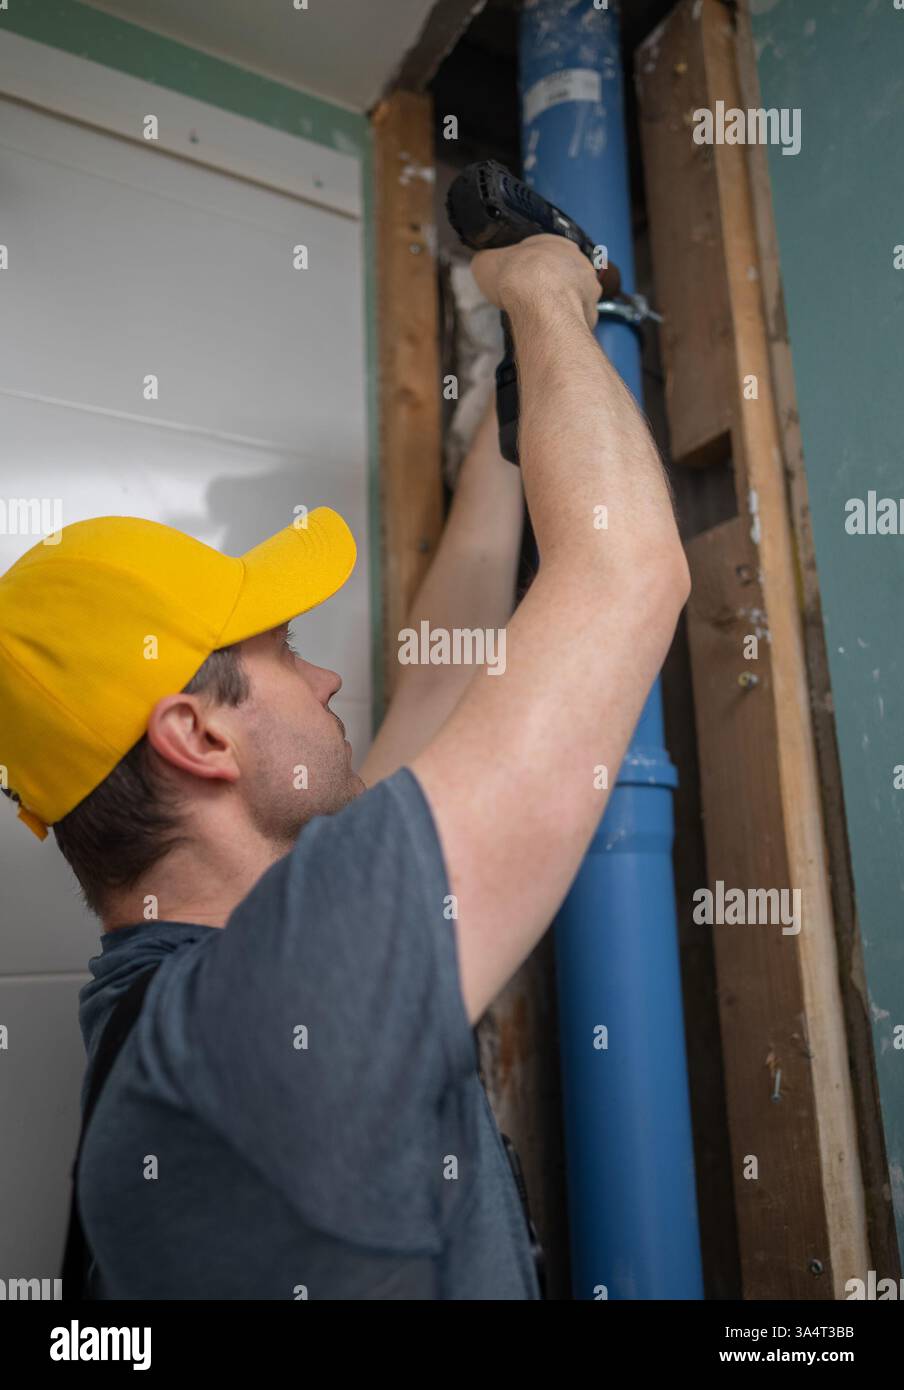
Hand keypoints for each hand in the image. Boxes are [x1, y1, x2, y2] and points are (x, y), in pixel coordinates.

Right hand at [470, 234, 599, 330]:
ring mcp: (589, 286)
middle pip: (564, 275)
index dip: (533, 268)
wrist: (538, 300)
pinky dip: (568, 325)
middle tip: (533, 302)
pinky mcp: (593, 312)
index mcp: (556, 242)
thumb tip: (486, 266)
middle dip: (551, 287)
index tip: (522, 282)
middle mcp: (578, 260)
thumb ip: (489, 263)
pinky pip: (579, 319)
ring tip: (543, 320)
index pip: (547, 253)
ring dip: (562, 306)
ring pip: (575, 297)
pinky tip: (553, 331)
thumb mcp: (486, 262)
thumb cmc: (515, 275)